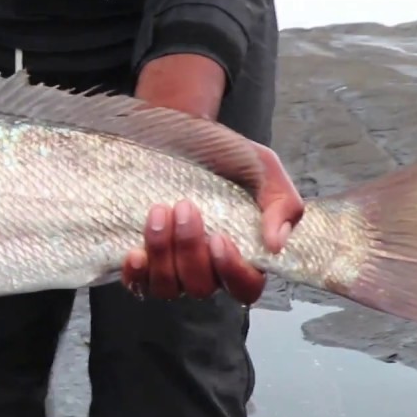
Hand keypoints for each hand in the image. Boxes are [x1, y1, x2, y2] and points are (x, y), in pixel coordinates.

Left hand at [123, 53, 305, 304]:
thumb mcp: (262, 167)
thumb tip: (276, 244)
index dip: (233, 272)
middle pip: (202, 287)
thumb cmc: (222, 151)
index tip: (219, 237)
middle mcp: (206, 266)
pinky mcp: (142, 258)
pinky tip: (134, 253)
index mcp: (241, 251)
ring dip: (162, 253)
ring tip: (160, 211)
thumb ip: (281, 203)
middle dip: (191, 249)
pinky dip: (136, 275)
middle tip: (185, 206)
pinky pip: (138, 285)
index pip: (245, 287)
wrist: (175, 130)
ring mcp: (171, 265)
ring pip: (168, 287)